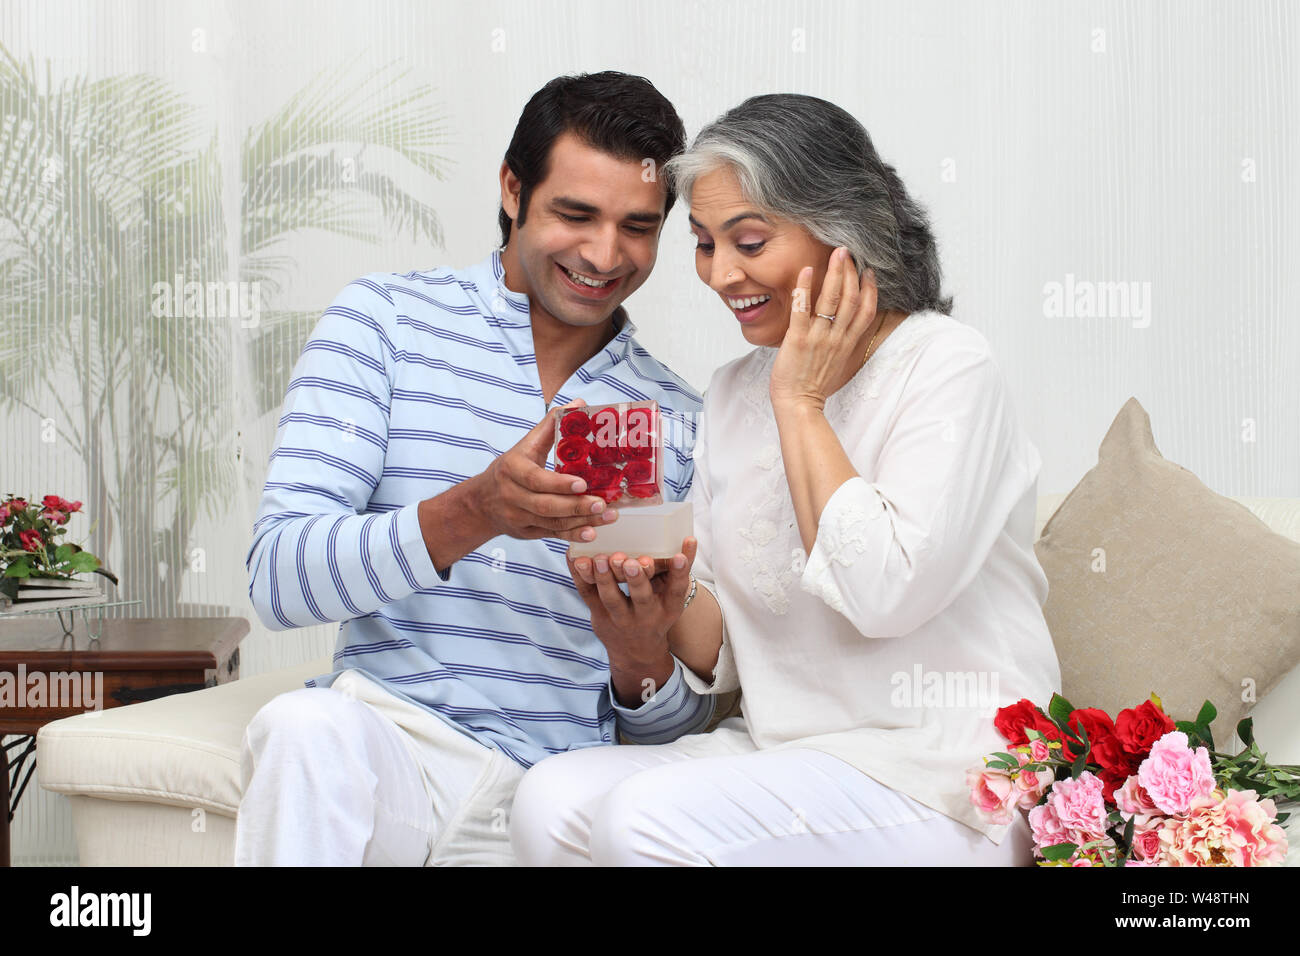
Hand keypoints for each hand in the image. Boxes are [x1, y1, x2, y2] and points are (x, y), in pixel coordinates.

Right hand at [468, 399, 617, 542]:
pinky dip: (572, 534)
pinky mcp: (526, 532)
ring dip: (581, 521)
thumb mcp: (525, 446)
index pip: (535, 479)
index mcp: (512, 469)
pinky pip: (552, 534)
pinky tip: (592, 532)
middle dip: (576, 506)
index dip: (559, 484)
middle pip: (546, 505)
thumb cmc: (510, 469)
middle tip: (602, 503)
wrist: (481, 502)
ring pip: (552, 522)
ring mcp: (518, 517)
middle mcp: (512, 495)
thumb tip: (578, 404)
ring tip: (607, 515)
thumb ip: (551, 425)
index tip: (582, 483)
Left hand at [565, 537, 697, 676]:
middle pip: (642, 597)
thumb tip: (689, 538)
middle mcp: (646, 615)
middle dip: (636, 579)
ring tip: (600, 559)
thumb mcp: (672, 599)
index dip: (679, 573)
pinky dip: (579, 575)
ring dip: (604, 578)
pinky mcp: (598, 615)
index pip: (678, 590)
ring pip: (610, 598)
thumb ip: (678, 571)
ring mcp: (620, 617)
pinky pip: (587, 594)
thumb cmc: (656, 615)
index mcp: (668, 607)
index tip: (678, 556)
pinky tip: (575, 556)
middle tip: (630, 562)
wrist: (636, 653)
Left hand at [769, 246, 880, 412]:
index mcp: (847, 343)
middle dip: (852, 272)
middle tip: (848, 251)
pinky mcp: (797, 340)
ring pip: (832, 300)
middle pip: (852, 299)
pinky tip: (806, 271)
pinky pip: (802, 310)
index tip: (868, 271)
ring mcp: (818, 338)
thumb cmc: (814, 385)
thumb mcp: (838, 362)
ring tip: (837, 253)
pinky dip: (805, 289)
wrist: (799, 405)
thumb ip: (842, 342)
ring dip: (835, 274)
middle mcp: (836, 338)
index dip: (870, 288)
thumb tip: (844, 329)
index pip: (866, 311)